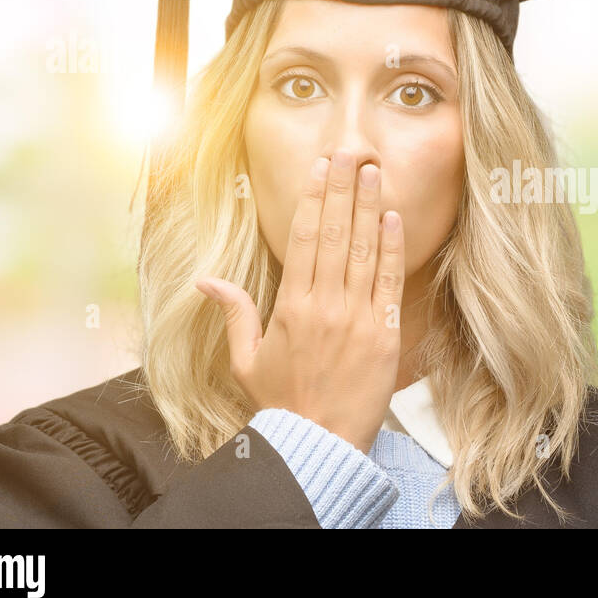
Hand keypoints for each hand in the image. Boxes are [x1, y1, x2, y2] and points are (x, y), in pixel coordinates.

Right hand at [195, 150, 404, 455]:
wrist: (319, 445)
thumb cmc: (282, 404)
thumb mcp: (246, 360)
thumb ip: (234, 313)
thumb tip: (205, 280)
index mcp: (290, 307)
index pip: (304, 239)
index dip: (314, 199)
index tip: (320, 168)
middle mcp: (325, 305)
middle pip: (336, 234)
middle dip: (343, 189)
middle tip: (351, 152)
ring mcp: (358, 318)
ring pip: (364, 251)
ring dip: (369, 208)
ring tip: (373, 172)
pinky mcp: (385, 334)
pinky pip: (389, 282)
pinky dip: (392, 249)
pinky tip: (392, 219)